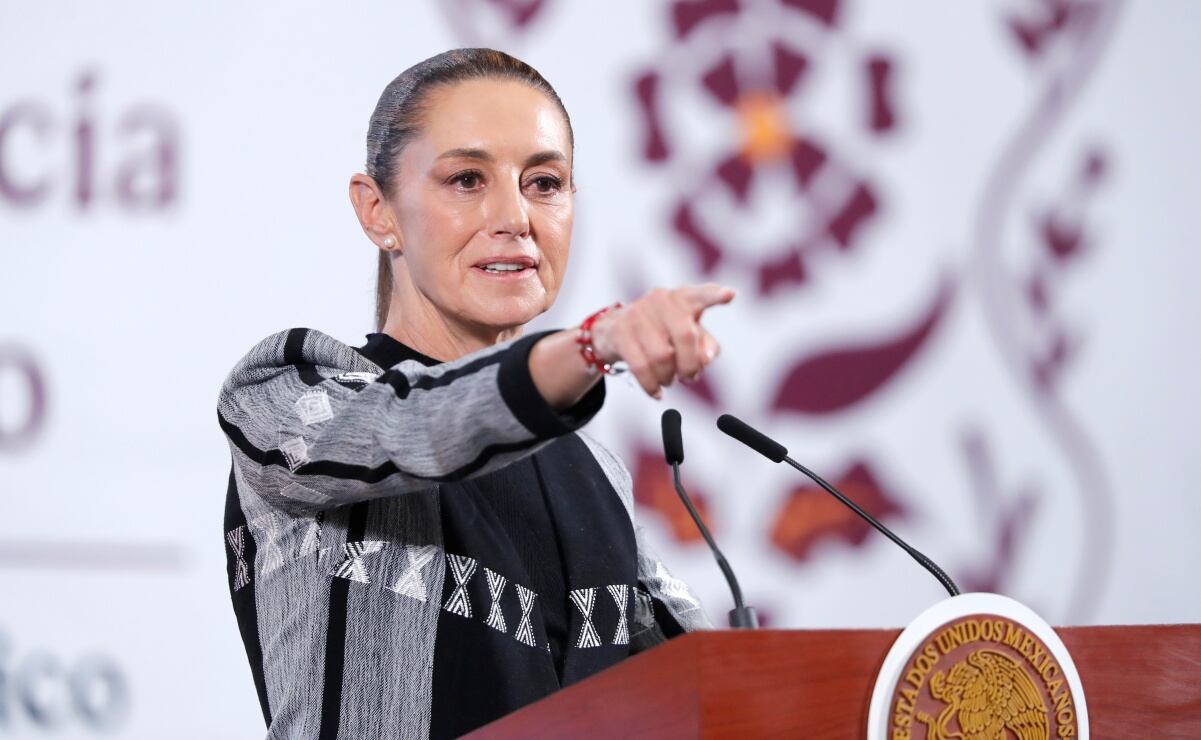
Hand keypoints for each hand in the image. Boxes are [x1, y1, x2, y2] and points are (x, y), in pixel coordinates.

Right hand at [589, 284, 734, 398]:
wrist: (615, 329)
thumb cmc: (662, 331)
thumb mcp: (687, 334)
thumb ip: (705, 344)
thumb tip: (707, 359)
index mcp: (682, 298)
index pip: (700, 296)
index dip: (714, 296)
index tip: (730, 295)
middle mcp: (660, 300)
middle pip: (685, 336)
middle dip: (690, 365)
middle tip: (690, 378)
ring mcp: (637, 314)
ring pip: (662, 356)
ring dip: (669, 377)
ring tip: (670, 381)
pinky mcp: (620, 332)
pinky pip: (640, 366)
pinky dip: (651, 385)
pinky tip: (657, 392)